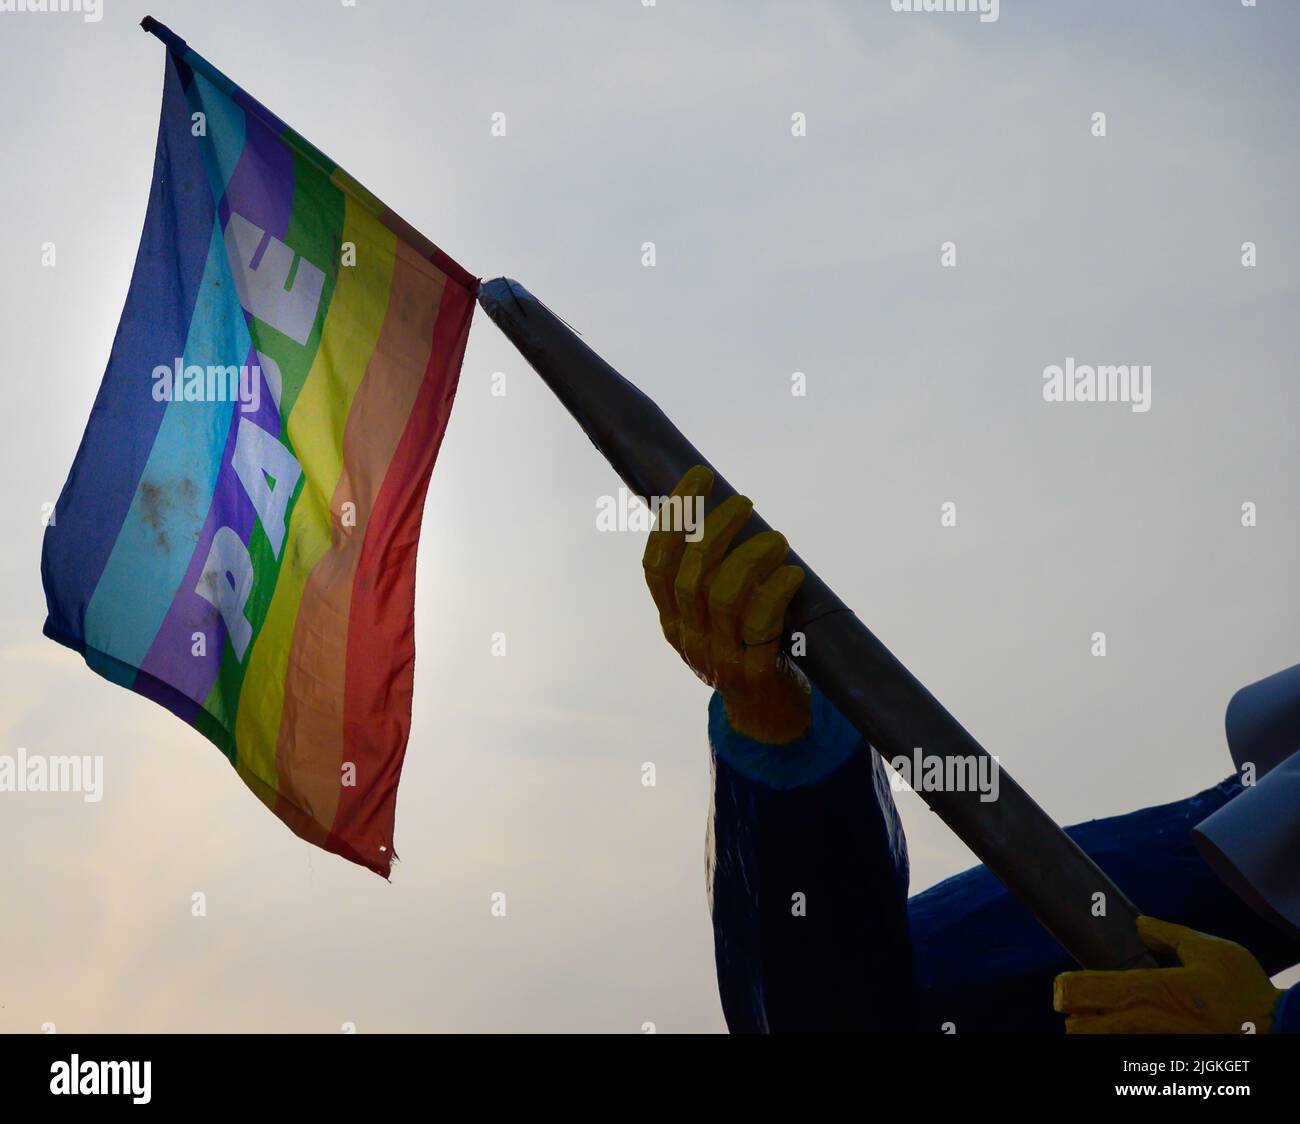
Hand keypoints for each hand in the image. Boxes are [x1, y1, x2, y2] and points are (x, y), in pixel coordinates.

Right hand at [642, 465, 810, 744]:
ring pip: (723, 597)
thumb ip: (714, 573)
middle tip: (744, 503)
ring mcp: (718, 659)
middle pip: (690, 576)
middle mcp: (687, 638)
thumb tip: (727, 508)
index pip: (656, 565)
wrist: (765, 716)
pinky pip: (761, 627)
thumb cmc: (745, 647)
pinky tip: (792, 576)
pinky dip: (776, 592)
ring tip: (776, 540)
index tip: (698, 477)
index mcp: (671, 619)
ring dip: (751, 558)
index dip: (673, 518)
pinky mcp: (754, 674)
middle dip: (715, 529)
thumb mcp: (716, 615)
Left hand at [1053, 915, 1283, 1033]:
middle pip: (1085, 1028)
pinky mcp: (1169, 1057)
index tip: (1059, 988)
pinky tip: (1123, 1030)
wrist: (1277, 1029)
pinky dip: (1121, 1041)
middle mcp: (1148, 1021)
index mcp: (1151, 990)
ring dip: (1093, 1032)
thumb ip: (1168, 934)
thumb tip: (1141, 923)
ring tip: (1091, 1020)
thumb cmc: (1244, 989)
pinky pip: (1132, 1051)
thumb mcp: (1208, 949)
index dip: (1066, 989)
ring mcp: (1157, 1044)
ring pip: (1106, 1043)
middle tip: (1070, 1007)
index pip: (1090, 991)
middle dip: (1072, 1017)